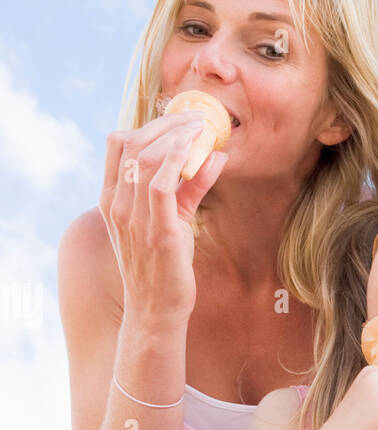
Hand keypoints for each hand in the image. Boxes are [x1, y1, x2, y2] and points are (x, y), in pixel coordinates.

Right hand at [99, 110, 228, 326]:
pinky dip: (179, 161)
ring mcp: (133, 220)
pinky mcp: (157, 233)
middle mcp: (116, 206)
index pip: (118, 145)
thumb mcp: (173, 220)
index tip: (179, 119)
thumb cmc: (163, 267)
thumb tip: (215, 156)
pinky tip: (198, 150)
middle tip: (197, 117)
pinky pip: (162, 185)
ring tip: (203, 128)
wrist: (155, 312)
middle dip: (167, 124)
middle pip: (133, 143)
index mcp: (111, 200)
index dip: (149, 124)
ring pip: (147, 158)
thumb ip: (190, 188)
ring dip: (178, 136)